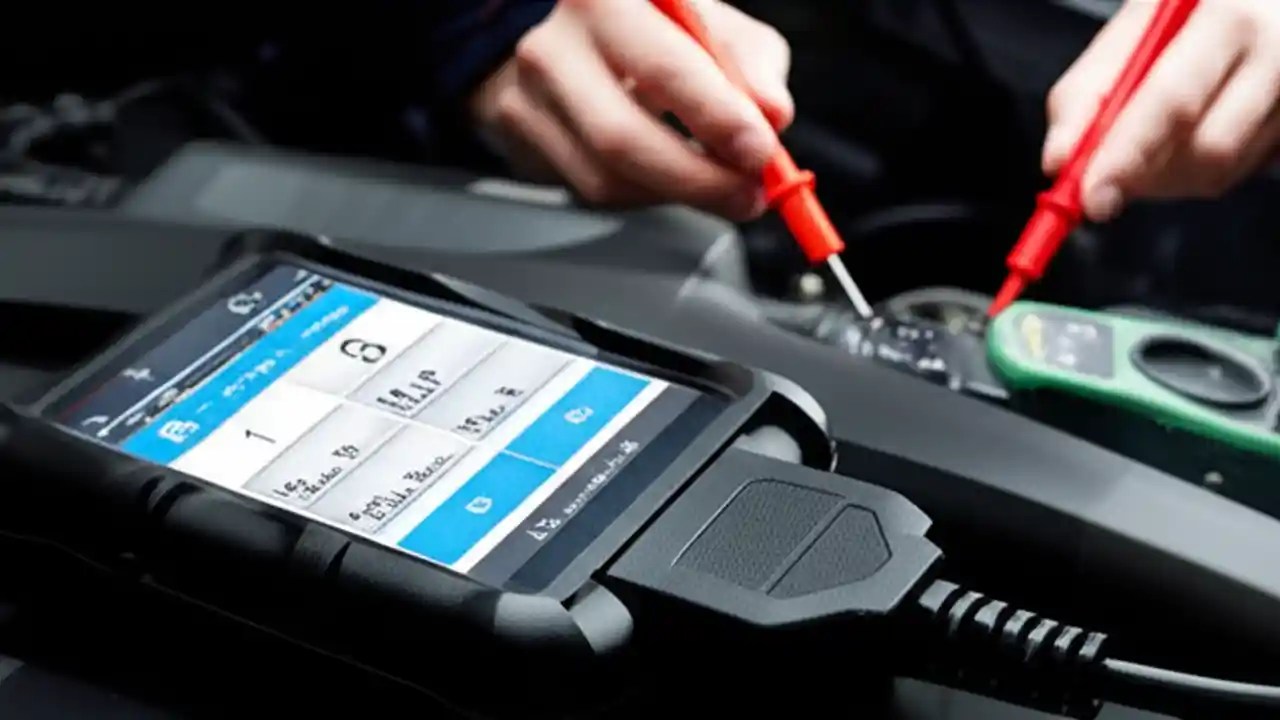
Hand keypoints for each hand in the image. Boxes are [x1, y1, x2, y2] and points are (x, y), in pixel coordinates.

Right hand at [470, 0, 792, 220]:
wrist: (554, 25)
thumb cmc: (642, 21)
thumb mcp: (703, 19)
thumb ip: (747, 61)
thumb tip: (773, 115)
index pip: (666, 70)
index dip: (719, 121)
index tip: (760, 153)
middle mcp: (556, 44)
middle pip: (625, 139)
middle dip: (701, 182)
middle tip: (748, 195)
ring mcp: (528, 93)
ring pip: (607, 177)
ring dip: (676, 195)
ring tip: (720, 188)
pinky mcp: (520, 135)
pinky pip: (590, 188)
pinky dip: (645, 193)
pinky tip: (668, 176)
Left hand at [1043, 0, 1279, 221]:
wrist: (1257, 1)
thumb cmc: (1190, 10)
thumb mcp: (1134, 28)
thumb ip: (1088, 91)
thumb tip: (1059, 161)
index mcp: (1228, 16)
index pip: (1172, 102)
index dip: (1125, 155)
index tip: (1091, 196)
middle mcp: (1276, 52)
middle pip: (1206, 149)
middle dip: (1142, 177)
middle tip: (1103, 185)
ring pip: (1220, 172)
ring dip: (1166, 177)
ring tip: (1148, 140)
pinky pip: (1238, 174)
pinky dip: (1195, 170)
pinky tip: (1189, 134)